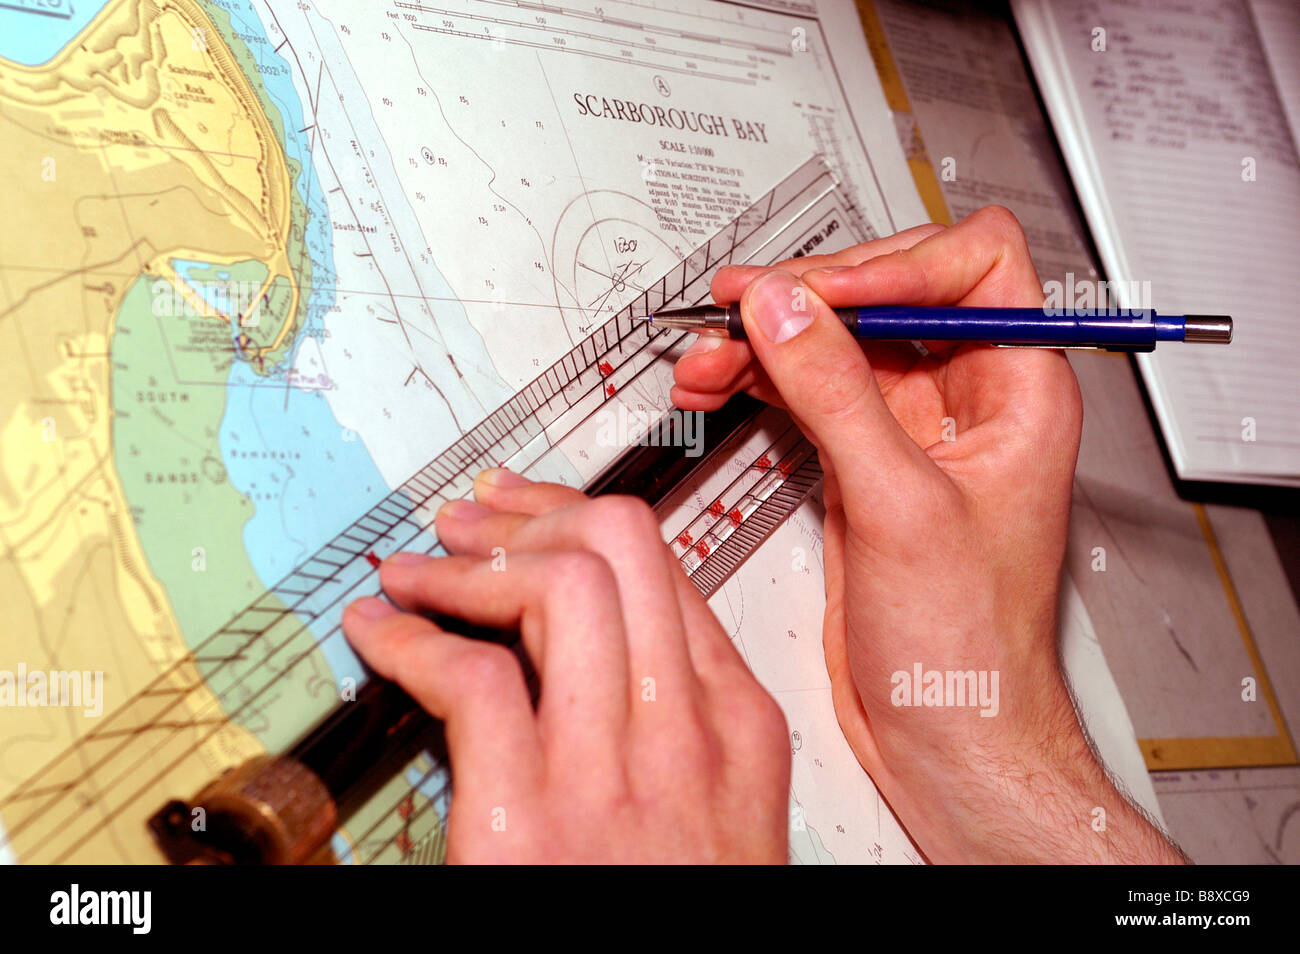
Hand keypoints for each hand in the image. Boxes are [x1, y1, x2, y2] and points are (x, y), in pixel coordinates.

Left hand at [342, 471, 790, 862]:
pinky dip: (412, 638)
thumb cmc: (680, 903)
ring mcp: (613, 777)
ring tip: (417, 569)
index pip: (665, 569)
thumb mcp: (721, 809)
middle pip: (622, 549)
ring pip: (558, 590)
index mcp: (738, 728)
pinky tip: (382, 634)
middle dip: (529, 516)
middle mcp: (687, 734)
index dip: (582, 519)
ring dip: (468, 562)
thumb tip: (602, 632)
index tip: (530, 513)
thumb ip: (675, 715)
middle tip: (469, 520)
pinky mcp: (529, 825)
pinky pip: (472, 680)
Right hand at [672, 206, 1183, 862]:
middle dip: (809, 297)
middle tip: (742, 307)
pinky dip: (760, 381)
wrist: (944, 727)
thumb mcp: (901, 507)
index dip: (894, 263)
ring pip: (837, 342)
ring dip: (768, 338)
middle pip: (889, 294)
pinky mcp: (863, 459)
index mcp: (1019, 392)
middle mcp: (969, 397)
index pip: (970, 267)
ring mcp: (911, 427)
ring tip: (708, 353)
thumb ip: (838, 397)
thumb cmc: (969, 646)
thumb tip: (788, 310)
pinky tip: (718, 384)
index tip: (818, 291)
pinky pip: (808, 391)